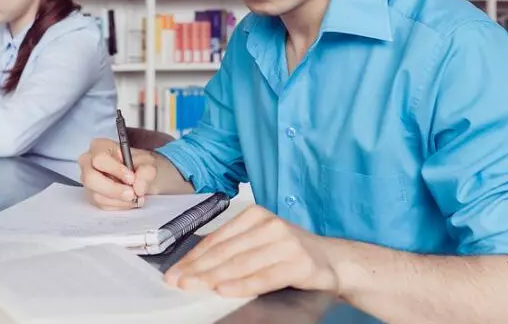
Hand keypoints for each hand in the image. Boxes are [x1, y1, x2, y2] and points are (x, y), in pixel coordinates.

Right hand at [78, 138, 157, 209]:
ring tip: (136, 197)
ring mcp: (88, 181)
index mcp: (100, 147)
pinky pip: (101, 205)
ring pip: (97, 195)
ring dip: (119, 200)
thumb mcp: (149, 163)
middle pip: (91, 179)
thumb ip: (146, 172)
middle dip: (114, 190)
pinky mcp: (92, 195)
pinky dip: (118, 205)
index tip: (132, 178)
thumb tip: (138, 188)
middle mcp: (88, 163)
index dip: (115, 170)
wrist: (142, 177)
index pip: (100, 159)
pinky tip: (128, 200)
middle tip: (132, 194)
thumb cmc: (141, 165)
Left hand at [163, 205, 339, 297]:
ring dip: (214, 277)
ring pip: (242, 263)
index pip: (217, 238)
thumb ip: (233, 249)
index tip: (175, 271)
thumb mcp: (259, 242)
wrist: (332, 261)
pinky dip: (243, 285)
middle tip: (178, 282)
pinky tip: (224, 291)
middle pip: (226, 251)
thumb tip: (194, 266)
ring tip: (195, 286)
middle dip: (198, 268)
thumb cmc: (288, 252)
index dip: (194, 257)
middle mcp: (270, 225)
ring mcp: (286, 243)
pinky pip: (264, 276)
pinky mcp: (299, 263)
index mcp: (256, 215)